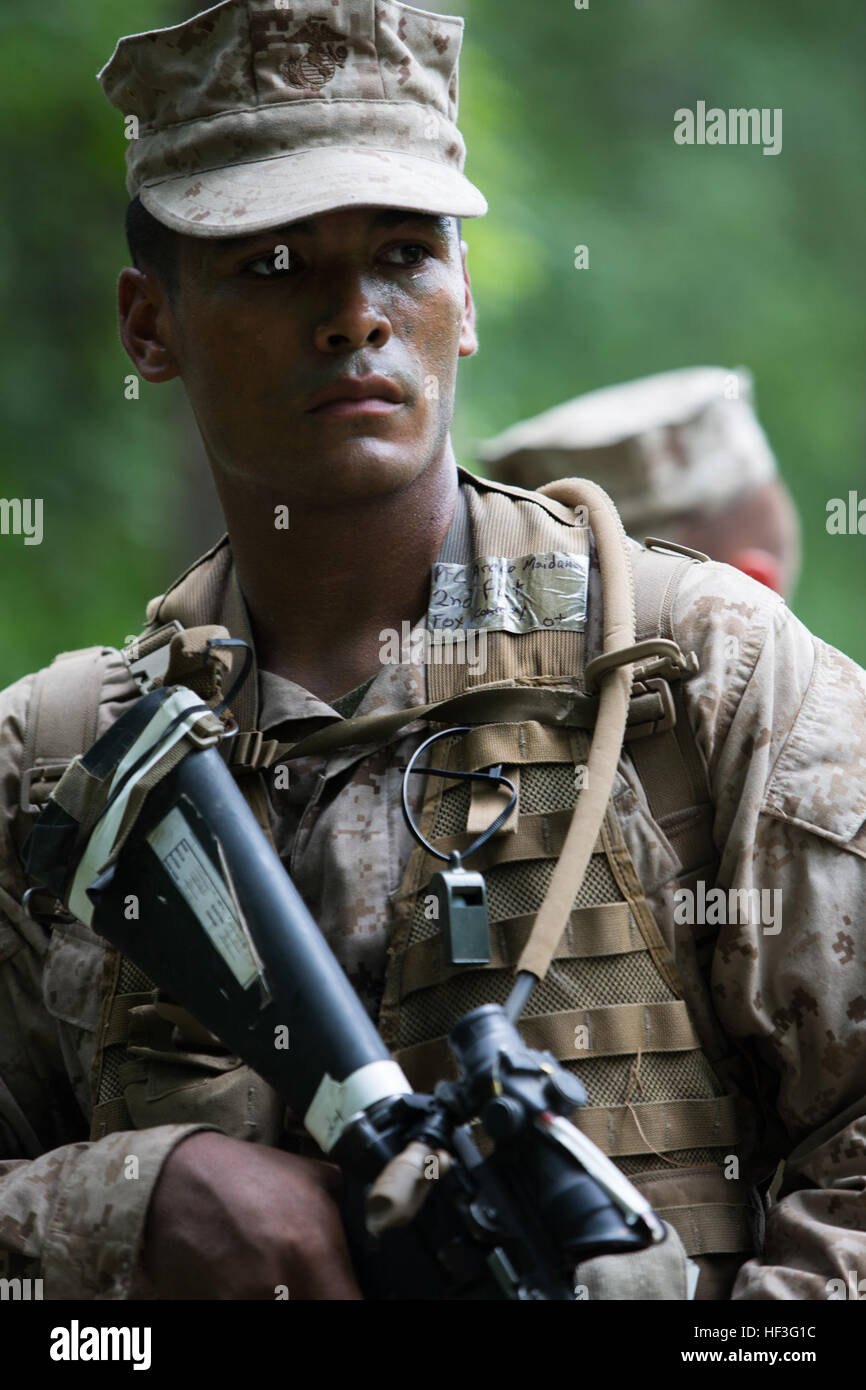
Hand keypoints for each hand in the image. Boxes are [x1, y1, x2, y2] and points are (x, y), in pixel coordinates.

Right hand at [141, 1130, 362, 1298]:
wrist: (174, 1179)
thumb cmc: (246, 1175)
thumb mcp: (312, 1178)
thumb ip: (347, 1210)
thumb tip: (375, 1226)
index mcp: (314, 1252)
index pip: (351, 1308)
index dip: (352, 1301)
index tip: (347, 1294)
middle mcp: (281, 1287)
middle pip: (318, 1313)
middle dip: (318, 1300)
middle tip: (310, 1284)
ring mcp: (241, 1305)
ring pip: (279, 1316)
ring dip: (284, 1301)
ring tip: (275, 1281)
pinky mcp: (209, 1312)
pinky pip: (238, 1316)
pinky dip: (250, 1302)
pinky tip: (247, 1284)